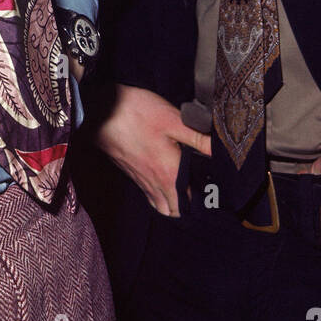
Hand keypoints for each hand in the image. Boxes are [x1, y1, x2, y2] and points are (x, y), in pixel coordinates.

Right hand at [95, 84, 210, 215]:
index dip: (203, 203)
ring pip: (159, 205)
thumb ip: (198, 138)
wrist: (99, 109)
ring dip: (172, 203)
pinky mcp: (130, 171)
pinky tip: (163, 176)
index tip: (212, 193)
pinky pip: (147, 193)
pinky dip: (157, 194)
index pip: (189, 205)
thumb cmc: (137, 112)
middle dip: (187, 208)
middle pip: (174, 212)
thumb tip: (221, 151)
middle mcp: (154, 182)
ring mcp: (140, 179)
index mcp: (169, 173)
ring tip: (183, 186)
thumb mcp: (173, 119)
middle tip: (199, 190)